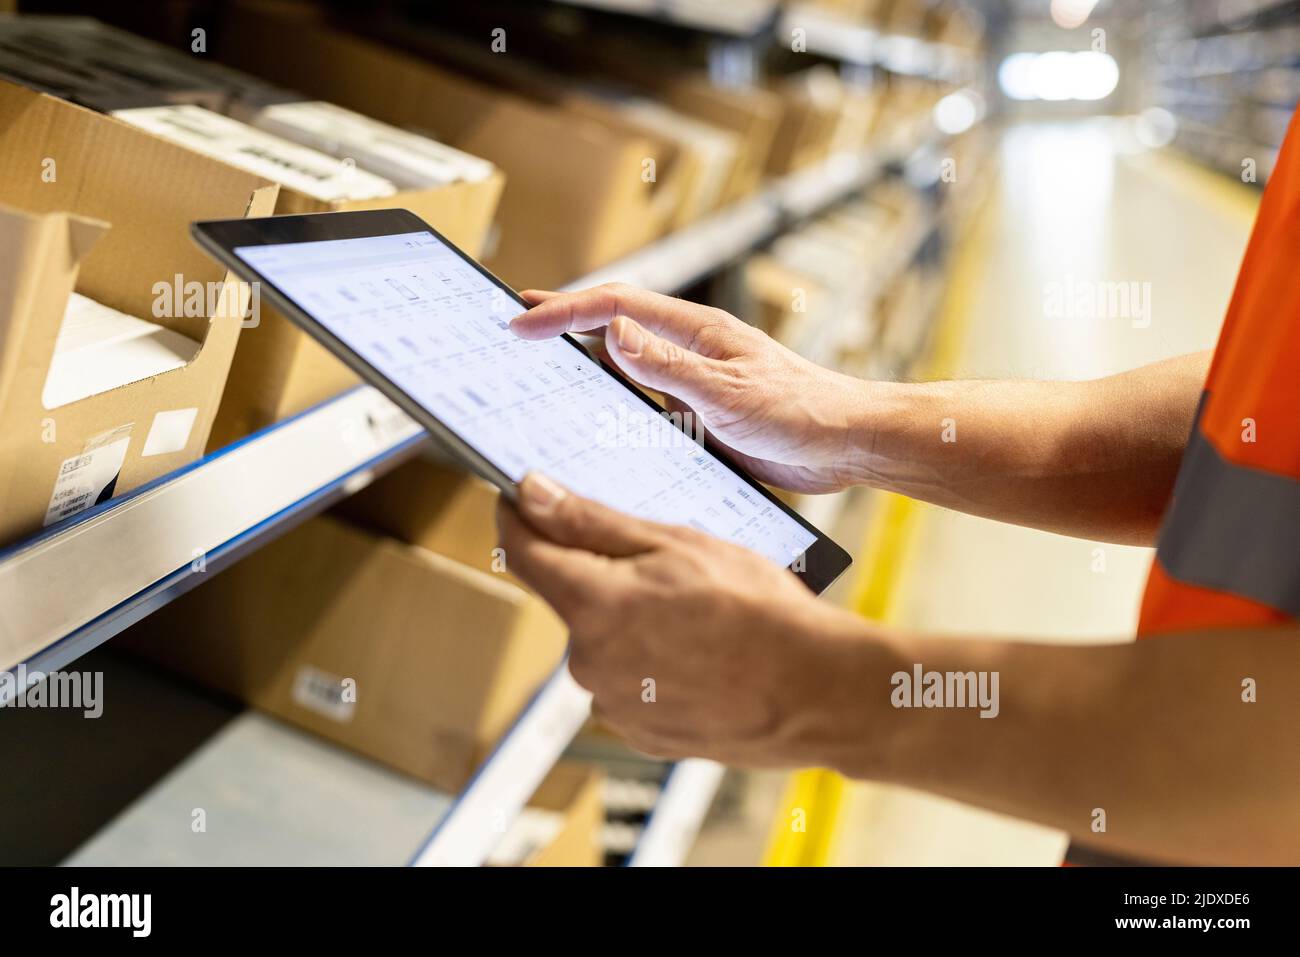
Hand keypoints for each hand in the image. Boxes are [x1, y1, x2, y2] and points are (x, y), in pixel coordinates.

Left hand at [497, 472, 877, 767]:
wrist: (817, 691)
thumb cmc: (757, 610)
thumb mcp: (675, 544)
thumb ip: (590, 522)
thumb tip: (530, 494)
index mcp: (591, 605)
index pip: (522, 551)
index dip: (517, 517)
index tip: (520, 497)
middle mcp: (588, 662)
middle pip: (572, 599)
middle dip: (604, 575)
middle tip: (666, 563)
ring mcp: (614, 704)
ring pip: (605, 643)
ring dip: (633, 623)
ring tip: (699, 617)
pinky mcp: (642, 734)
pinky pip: (631, 684)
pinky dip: (654, 665)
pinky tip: (701, 656)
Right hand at [511, 284, 871, 493]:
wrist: (847, 443)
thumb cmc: (802, 412)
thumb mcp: (728, 392)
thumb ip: (668, 366)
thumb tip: (613, 330)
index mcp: (696, 331)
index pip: (616, 307)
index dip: (564, 310)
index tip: (522, 320)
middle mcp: (691, 349)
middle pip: (615, 323)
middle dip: (565, 320)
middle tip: (518, 320)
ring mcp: (695, 380)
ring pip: (628, 362)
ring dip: (586, 356)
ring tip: (543, 359)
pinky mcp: (702, 413)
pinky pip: (647, 399)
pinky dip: (614, 397)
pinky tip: (597, 412)